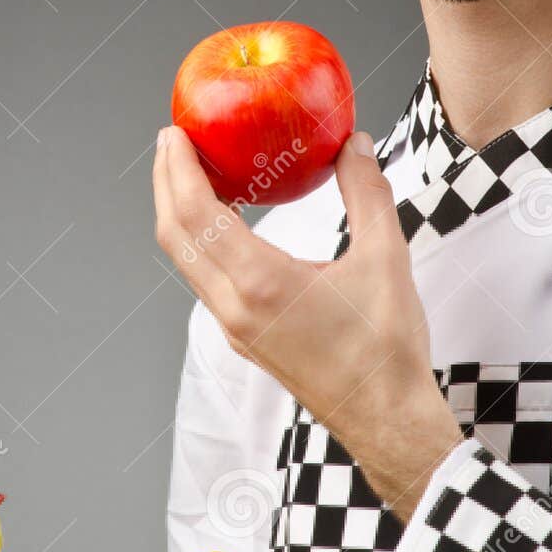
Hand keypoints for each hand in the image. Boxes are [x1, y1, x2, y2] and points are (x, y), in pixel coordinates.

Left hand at [153, 124, 461, 521]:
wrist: (385, 418)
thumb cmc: (386, 347)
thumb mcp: (385, 259)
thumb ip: (366, 193)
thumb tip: (356, 143)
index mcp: (261, 284)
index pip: (196, 215)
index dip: (178, 169)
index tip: (174, 132)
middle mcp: (235, 307)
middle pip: (175, 236)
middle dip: (166, 183)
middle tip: (172, 141)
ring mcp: (234, 327)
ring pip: (186, 261)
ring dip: (179, 214)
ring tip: (192, 174)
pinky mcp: (243, 338)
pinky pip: (205, 279)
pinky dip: (200, 241)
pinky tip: (223, 222)